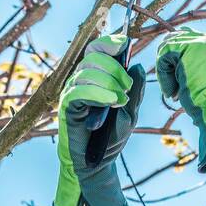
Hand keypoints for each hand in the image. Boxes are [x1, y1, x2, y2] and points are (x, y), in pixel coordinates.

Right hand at [53, 32, 145, 205]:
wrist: (99, 162)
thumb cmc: (111, 137)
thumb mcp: (131, 111)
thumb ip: (136, 90)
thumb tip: (138, 66)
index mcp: (95, 77)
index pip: (97, 49)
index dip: (110, 42)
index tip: (125, 43)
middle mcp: (80, 81)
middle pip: (93, 56)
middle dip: (115, 68)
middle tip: (128, 88)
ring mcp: (71, 93)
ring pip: (87, 72)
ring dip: (109, 82)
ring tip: (121, 101)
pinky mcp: (67, 107)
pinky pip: (79, 91)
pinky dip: (98, 93)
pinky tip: (112, 102)